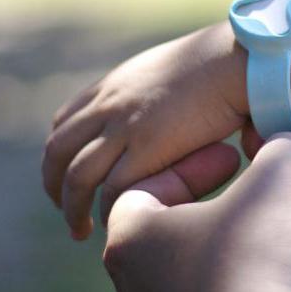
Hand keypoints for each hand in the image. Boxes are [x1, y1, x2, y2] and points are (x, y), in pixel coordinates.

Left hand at [43, 23, 249, 238]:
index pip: (64, 123)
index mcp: (114, 85)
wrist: (236, 60)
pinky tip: (116, 222)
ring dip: (72, 208)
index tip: (68, 177)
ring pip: (77, 177)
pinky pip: (114, 187)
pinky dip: (108, 209)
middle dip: (54, 185)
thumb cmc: (218, 65)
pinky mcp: (149, 146)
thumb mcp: (170, 71)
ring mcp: (125, 125)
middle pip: (58, 151)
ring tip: (81, 231)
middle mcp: (109, 103)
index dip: (60, 155)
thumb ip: (157, 92)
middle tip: (66, 209)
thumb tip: (169, 110)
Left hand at [104, 133, 290, 291]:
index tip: (236, 151)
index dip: (198, 161)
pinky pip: (269, 288)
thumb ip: (283, 151)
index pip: (154, 184)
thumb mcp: (276, 182)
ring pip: (258, 251)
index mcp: (136, 239)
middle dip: (288, 191)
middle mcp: (155, 282)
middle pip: (229, 215)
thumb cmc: (258, 260)